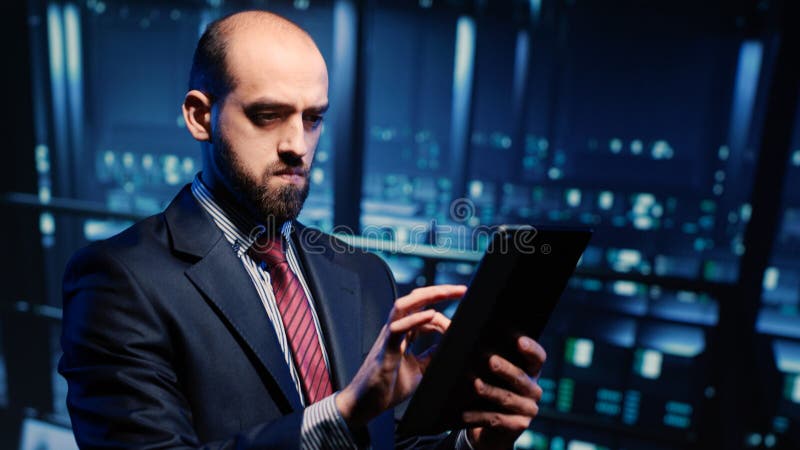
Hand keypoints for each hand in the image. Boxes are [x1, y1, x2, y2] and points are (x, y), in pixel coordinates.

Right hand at [335, 284, 465, 427]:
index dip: (445, 313)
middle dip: (439, 291)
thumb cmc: (388, 386)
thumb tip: (450, 344)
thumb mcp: (420, 369)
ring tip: (447, 291)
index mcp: (404, 332)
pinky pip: (398, 328)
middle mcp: (396, 329)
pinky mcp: (385, 349)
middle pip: (415, 300)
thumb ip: (432, 355)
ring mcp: (388, 336)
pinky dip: (414, 319)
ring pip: (404, 305)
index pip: (425, 311)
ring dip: (427, 296)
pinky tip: (431, 314)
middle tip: (461, 289)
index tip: (463, 322)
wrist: (366, 404)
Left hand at [464, 336, 545, 449]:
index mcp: (530, 371)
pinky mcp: (517, 426)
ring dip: (491, 392)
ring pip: (508, 399)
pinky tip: (465, 413)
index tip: (519, 340)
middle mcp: (533, 390)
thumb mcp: (486, 367)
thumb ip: (467, 343)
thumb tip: (442, 322)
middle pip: (521, 377)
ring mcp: (528, 410)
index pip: (537, 358)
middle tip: (491, 361)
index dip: (531, 349)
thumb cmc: (489, 387)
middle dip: (506, 369)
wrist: (490, 429)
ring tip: (476, 385)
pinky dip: (479, 416)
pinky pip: (497, 420)